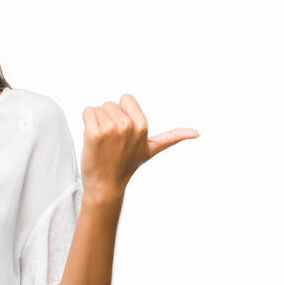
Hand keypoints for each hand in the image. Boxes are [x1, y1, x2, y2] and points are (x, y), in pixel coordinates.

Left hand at [80, 93, 198, 198]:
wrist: (106, 185)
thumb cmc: (127, 165)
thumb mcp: (152, 149)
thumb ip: (173, 138)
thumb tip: (197, 133)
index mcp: (143, 125)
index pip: (125, 98)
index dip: (122, 113)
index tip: (123, 133)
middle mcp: (128, 125)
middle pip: (110, 104)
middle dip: (108, 119)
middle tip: (112, 142)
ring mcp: (111, 129)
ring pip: (98, 108)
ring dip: (96, 122)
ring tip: (103, 143)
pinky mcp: (94, 133)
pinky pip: (87, 112)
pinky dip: (86, 123)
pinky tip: (92, 140)